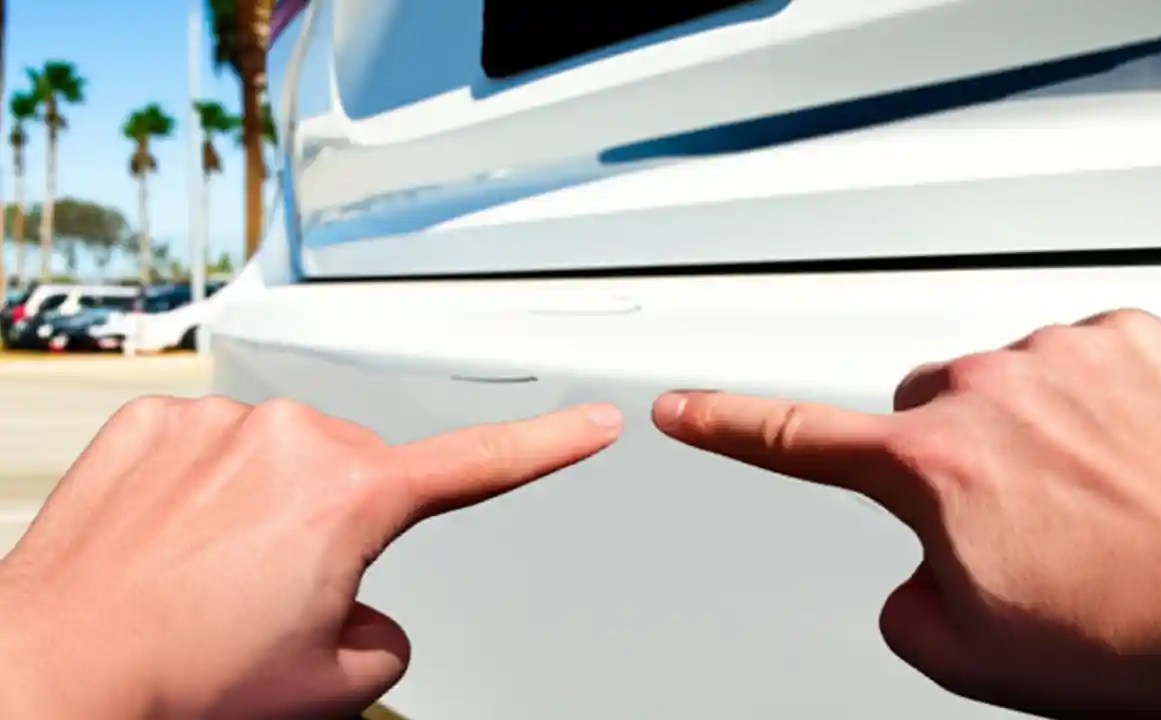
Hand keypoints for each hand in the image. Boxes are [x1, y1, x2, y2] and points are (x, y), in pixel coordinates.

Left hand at [0, 397, 621, 718]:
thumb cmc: (183, 683)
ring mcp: (218, 424)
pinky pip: (211, 445)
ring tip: (212, 573)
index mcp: (353, 497)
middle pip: (359, 475)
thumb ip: (385, 639)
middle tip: (278, 595)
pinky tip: (171, 540)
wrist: (55, 672)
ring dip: (268, 505)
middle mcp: (293, 440)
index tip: (592, 421)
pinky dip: (204, 488)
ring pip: (283, 459)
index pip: (480, 464)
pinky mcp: (157, 422)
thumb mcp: (329, 686)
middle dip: (339, 526)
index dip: (548, 444)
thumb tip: (364, 615)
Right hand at [652, 310, 1160, 717]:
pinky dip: (1088, 403)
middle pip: (920, 408)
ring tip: (1093, 499)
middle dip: (943, 455)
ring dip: (1024, 431)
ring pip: (1001, 382)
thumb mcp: (978, 654)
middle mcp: (988, 393)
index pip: (795, 439)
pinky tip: (1131, 460)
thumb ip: (907, 604)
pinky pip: (1075, 359)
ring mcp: (1063, 356)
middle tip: (1016, 521)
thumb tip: (918, 574)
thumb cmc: (1145, 634)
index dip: (726, 424)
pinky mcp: (1131, 337)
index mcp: (933, 468)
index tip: (683, 407)